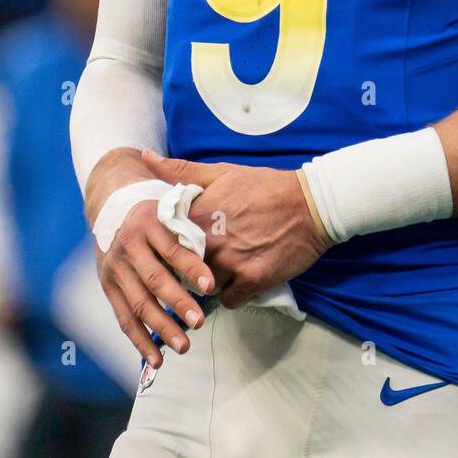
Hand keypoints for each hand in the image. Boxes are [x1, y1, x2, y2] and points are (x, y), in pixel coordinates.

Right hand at [96, 198, 214, 368]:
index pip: (172, 249)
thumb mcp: (170, 212)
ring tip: (184, 346)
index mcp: (149, 224)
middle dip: (178, 304)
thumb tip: (222, 251)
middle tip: (199, 322)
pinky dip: (140, 340)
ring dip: (162, 328)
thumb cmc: (155, 217)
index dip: (191, 268)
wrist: (112, 212)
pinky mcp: (108, 288)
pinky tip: (157, 359)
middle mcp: (129, 246)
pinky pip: (124, 319)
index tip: (210, 286)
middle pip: (155, 280)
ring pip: (139, 304)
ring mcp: (116, 269)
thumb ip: (189, 230)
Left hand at [140, 150, 331, 308]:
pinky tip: (239, 280)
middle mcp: (212, 241)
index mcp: (200, 214)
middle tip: (199, 263)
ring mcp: (233, 263)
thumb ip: (181, 170)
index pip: (167, 241)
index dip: (170, 246)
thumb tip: (145, 156)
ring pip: (204, 288)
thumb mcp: (222, 172)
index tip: (177, 246)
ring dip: (210, 283)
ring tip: (222, 270)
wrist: (311, 205)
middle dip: (188, 269)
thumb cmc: (265, 186)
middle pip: (183, 269)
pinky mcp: (253, 281)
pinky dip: (232, 294)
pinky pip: (229, 301)